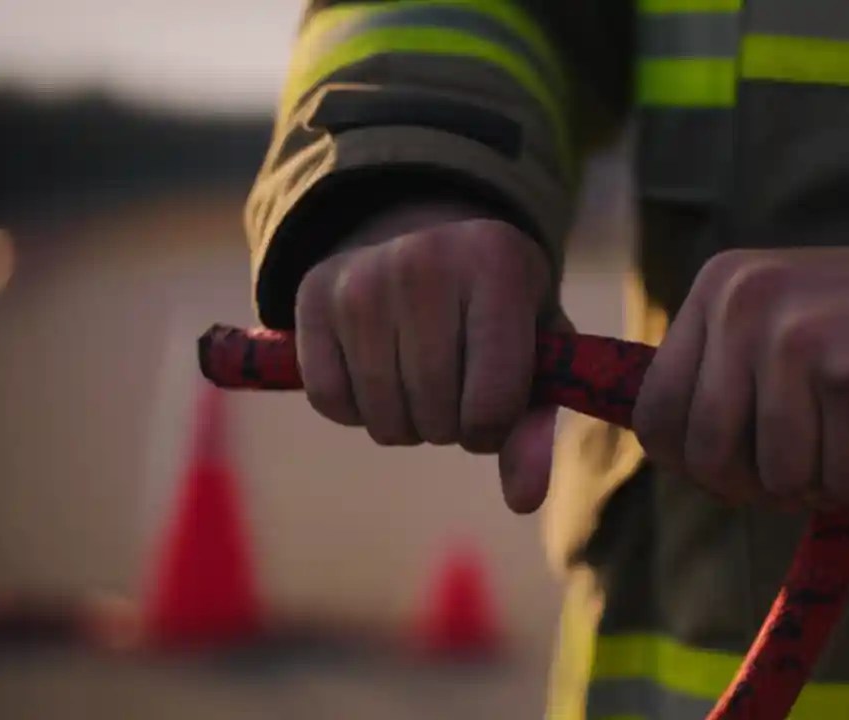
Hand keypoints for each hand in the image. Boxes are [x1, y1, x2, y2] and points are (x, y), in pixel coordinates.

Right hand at [294, 201, 563, 512]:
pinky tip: (377, 374)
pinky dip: (356, 410)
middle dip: (451, 426)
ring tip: (420, 381)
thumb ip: (534, 425)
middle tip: (456, 389)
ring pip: (383, 418)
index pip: (493, 404)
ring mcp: (363, 276)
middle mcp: (426, 261)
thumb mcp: (535, 354)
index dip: (495, 429)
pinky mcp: (312, 293)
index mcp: (499, 266)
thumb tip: (523, 501)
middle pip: (437, 416)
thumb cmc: (498, 312)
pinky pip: (330, 401)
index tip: (496, 405)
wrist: (432, 237)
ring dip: (407, 423)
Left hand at [632, 244, 848, 509]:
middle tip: (801, 474)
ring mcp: (800, 338)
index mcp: (716, 287)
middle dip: (755, 487)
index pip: (655, 412)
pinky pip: (839, 482)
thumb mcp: (775, 319)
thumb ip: (721, 374)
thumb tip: (677, 460)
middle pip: (708, 454)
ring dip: (820, 485)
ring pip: (776, 475)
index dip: (688, 464)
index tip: (733, 472)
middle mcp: (746, 303)